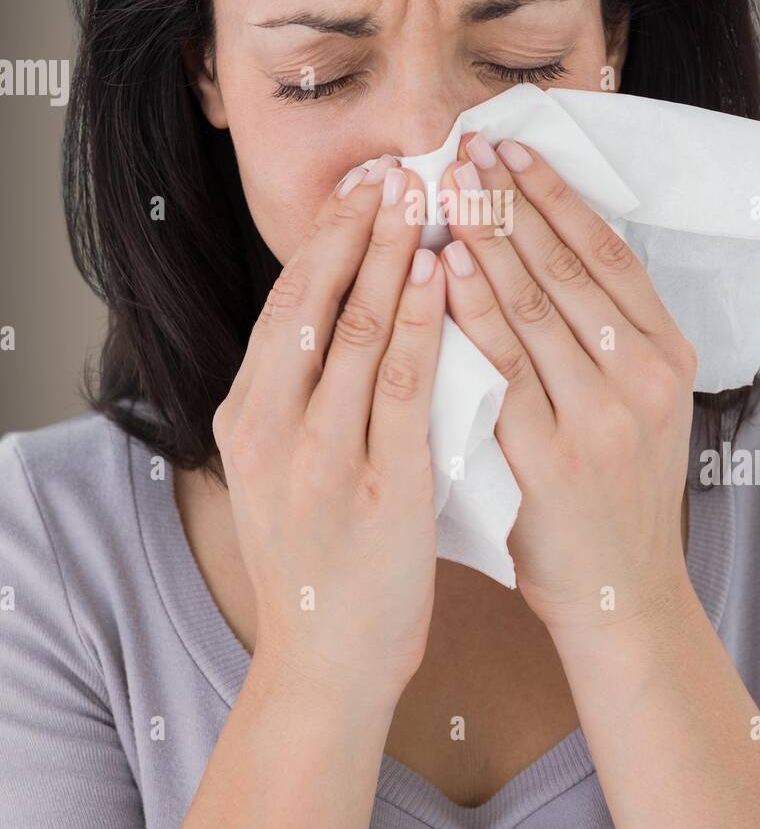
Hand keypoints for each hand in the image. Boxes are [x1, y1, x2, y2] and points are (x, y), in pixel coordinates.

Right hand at [212, 155, 445, 705]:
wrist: (324, 663)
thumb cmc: (319, 562)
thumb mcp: (284, 469)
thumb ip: (304, 397)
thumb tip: (343, 314)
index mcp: (247, 416)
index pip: (287, 301)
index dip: (327, 236)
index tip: (362, 185)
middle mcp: (272, 427)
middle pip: (316, 299)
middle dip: (359, 225)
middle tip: (397, 166)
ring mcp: (322, 456)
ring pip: (359, 329)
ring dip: (395, 254)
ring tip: (427, 195)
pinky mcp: (378, 487)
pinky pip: (404, 385)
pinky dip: (424, 322)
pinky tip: (443, 276)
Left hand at [437, 131, 697, 640]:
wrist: (624, 596)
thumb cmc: (616, 494)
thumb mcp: (638, 405)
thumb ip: (604, 336)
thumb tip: (538, 250)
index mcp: (671, 353)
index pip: (608, 250)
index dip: (555, 193)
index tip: (511, 147)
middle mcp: (646, 376)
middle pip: (569, 265)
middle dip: (511, 199)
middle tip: (465, 147)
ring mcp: (603, 416)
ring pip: (536, 303)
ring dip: (486, 237)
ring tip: (447, 188)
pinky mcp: (553, 456)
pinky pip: (503, 365)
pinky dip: (471, 309)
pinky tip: (442, 268)